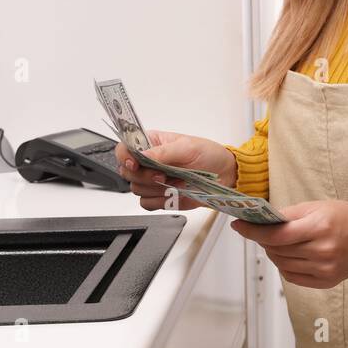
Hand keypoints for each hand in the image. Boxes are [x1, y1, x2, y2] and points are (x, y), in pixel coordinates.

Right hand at [114, 129, 238, 210]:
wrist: (223, 175)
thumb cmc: (208, 154)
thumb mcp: (187, 147)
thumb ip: (163, 152)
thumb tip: (142, 156)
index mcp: (152, 143)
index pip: (124, 148)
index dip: (124, 157)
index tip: (135, 163)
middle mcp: (148, 162)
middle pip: (127, 172)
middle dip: (145, 176)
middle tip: (164, 175)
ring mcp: (152, 180)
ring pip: (136, 189)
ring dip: (157, 189)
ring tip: (178, 182)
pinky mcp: (159, 196)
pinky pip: (147, 203)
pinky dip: (160, 201)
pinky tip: (175, 193)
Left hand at [230, 200, 347, 288]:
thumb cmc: (345, 218)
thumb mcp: (317, 207)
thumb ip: (289, 215)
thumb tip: (261, 221)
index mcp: (319, 227)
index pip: (277, 235)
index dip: (253, 232)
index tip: (239, 226)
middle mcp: (322, 250)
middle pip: (277, 251)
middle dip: (264, 241)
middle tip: (261, 231)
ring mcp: (324, 268)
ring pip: (282, 264)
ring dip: (274, 253)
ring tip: (278, 243)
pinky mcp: (325, 281)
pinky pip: (292, 277)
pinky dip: (285, 266)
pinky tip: (289, 256)